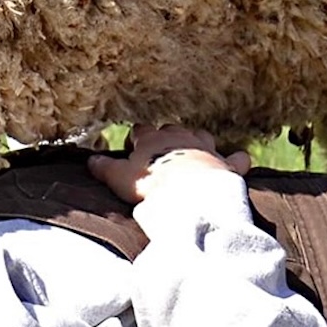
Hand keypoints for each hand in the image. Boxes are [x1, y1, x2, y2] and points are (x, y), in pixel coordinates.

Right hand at [87, 124, 252, 203]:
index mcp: (152, 140)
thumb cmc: (153, 187)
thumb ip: (104, 168)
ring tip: (193, 152)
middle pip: (171, 129)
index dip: (136, 139)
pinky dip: (236, 159)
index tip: (132, 150)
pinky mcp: (226, 164)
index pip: (140, 131)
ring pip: (201, 135)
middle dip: (167, 137)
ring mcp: (205, 148)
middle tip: (161, 154)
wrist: (192, 197)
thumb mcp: (120, 179)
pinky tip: (237, 162)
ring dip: (198, 142)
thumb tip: (89, 160)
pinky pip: (236, 157)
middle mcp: (179, 138)